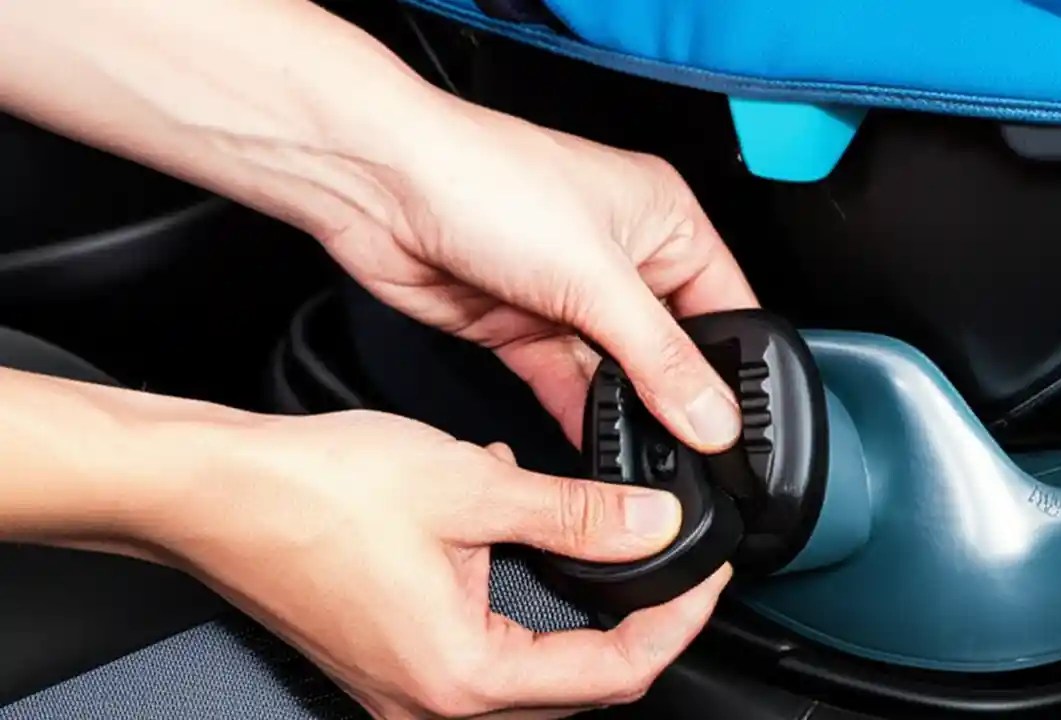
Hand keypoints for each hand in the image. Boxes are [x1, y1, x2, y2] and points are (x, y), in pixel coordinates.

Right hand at [152, 410, 730, 718]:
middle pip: (579, 681)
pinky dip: (517, 597)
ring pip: (532, 665)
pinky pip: (481, 644)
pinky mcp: (388, 659)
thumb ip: (574, 514)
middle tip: (670, 562)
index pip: (616, 671)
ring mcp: (407, 687)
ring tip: (598, 538)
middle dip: (635, 619)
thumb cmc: (310, 493)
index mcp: (462, 676)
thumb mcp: (471, 487)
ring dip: (574, 606)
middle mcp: (434, 701)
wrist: (211, 490)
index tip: (704, 573)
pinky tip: (511, 533)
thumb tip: (651, 527)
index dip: (675, 618)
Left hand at [317, 102, 758, 450]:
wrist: (379, 185)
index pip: (726, 304)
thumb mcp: (595, 277)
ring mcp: (568, 293)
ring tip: (643, 458)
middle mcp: (620, 256)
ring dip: (624, 412)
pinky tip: (592, 446)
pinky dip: (576, 414)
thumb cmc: (485, 181)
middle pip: (669, 348)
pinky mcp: (521, 325)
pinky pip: (563, 382)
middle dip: (675, 398)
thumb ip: (658, 358)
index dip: (735, 366)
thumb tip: (711, 417)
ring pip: (615, 372)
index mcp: (662, 219)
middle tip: (691, 453)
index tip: (737, 427)